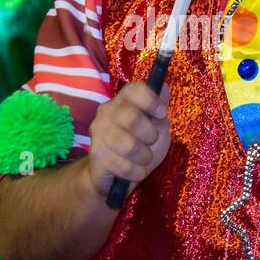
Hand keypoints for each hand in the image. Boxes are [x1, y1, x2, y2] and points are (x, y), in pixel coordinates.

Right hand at [87, 81, 171, 197]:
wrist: (113, 172)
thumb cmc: (139, 144)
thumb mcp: (156, 126)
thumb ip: (160, 109)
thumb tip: (164, 88)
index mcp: (123, 100)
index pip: (134, 89)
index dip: (151, 100)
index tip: (162, 114)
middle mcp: (107, 112)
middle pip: (132, 118)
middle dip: (150, 135)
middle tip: (151, 142)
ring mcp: (98, 133)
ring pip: (128, 145)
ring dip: (144, 157)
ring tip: (143, 159)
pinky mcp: (96, 155)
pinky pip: (123, 166)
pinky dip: (136, 172)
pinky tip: (135, 170)